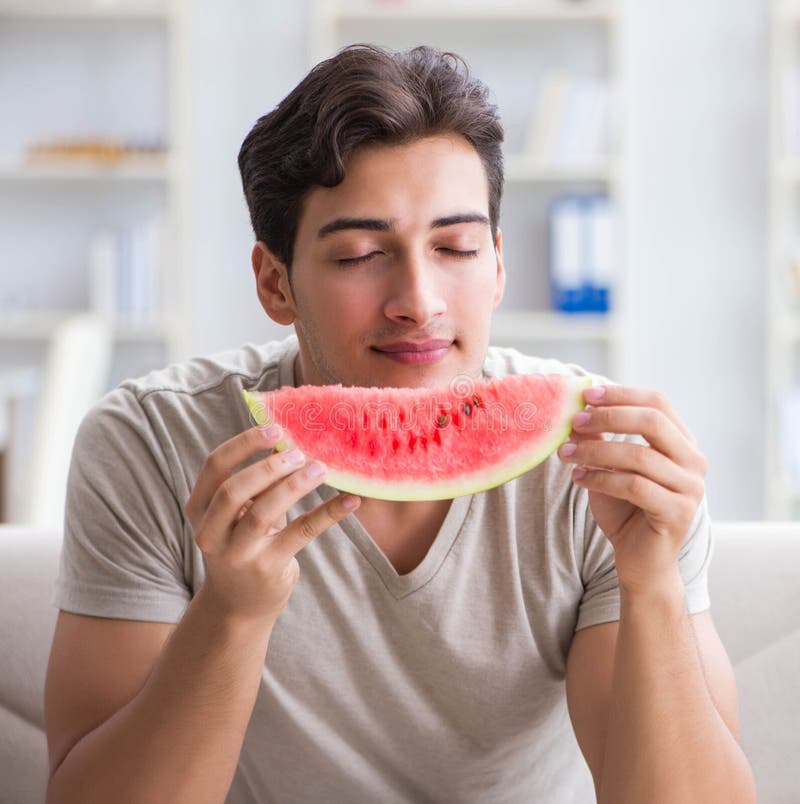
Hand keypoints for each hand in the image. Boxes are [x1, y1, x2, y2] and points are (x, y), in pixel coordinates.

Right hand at [184, 425, 359, 625]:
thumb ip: (256, 483)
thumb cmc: (243, 542)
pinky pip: (301, 533)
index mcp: (199, 508)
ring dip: (295, 486)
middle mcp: (210, 532)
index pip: (214, 466)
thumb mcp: (239, 513)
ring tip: (321, 469)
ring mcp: (237, 554)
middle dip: (268, 467)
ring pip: (264, 513)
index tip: (275, 429)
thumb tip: (291, 440)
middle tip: (298, 452)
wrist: (238, 604)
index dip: (244, 444)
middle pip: (233, 490)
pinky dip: (329, 513)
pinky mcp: (268, 568)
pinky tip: (351, 500)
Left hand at [557, 385, 706, 595]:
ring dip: (595, 451)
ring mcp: (691, 488)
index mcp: (682, 442)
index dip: (621, 395)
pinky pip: (634, 486)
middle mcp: (693, 461)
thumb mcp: (607, 467)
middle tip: (574, 421)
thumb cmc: (624, 509)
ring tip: (565, 453)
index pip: (657, 403)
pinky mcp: (678, 513)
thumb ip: (599, 439)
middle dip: (608, 417)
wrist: (640, 561)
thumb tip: (576, 410)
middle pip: (652, 422)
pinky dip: (601, 478)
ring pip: (639, 456)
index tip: (586, 395)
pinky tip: (578, 477)